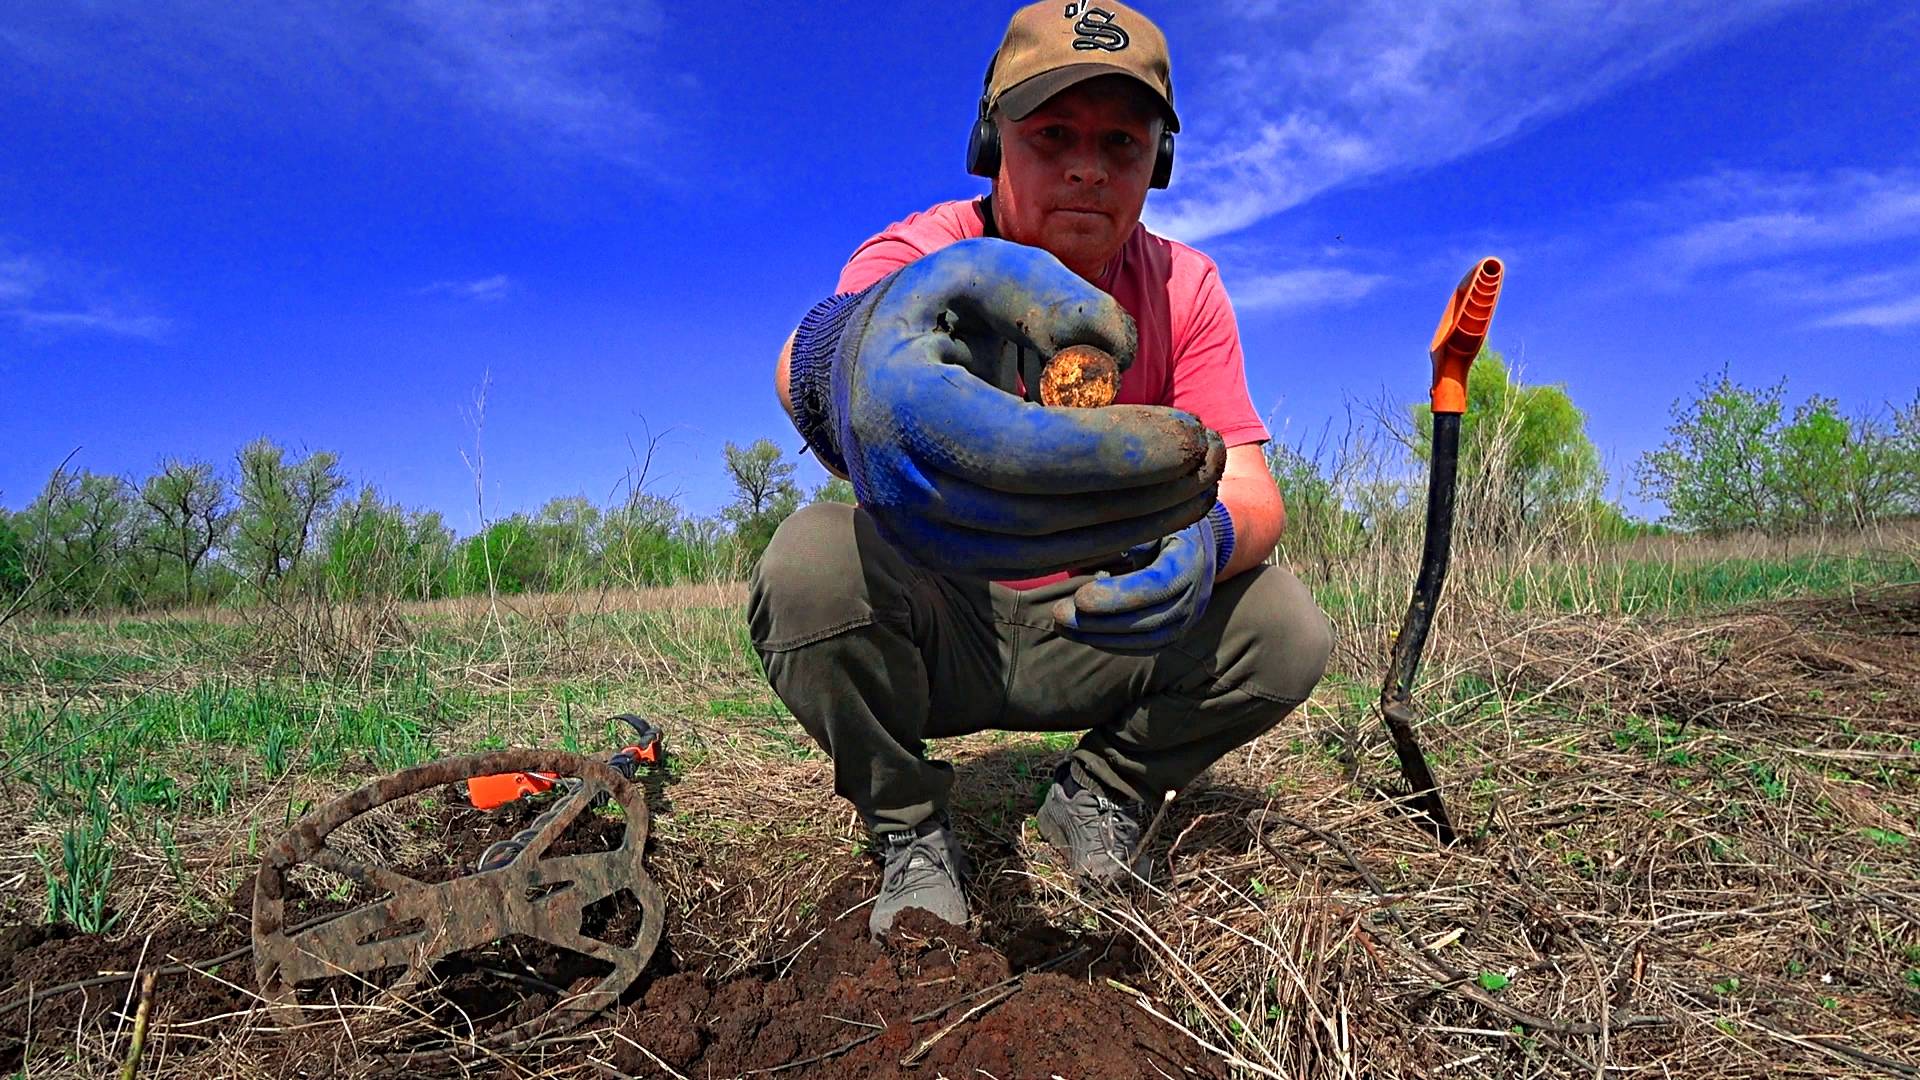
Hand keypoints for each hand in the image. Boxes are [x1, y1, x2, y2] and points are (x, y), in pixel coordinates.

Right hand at [789, 238, 1223, 577]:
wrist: (862, 373)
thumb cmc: (939, 311)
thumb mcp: (984, 269)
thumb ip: (1050, 294)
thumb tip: (1115, 356)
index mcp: (902, 404)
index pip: (1022, 449)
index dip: (1115, 450)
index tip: (1193, 431)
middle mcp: (899, 484)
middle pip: (1041, 511)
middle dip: (1141, 489)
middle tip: (1213, 454)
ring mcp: (916, 534)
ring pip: (1046, 549)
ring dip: (1136, 522)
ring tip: (1201, 480)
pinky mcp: (945, 558)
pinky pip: (1037, 562)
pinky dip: (1103, 538)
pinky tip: (1156, 505)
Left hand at [1051, 502, 1234, 651]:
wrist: (1198, 549)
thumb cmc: (1163, 528)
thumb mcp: (1151, 521)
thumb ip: (1128, 534)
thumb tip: (1094, 546)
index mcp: (1187, 560)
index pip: (1155, 586)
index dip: (1117, 596)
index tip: (1080, 597)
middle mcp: (1193, 595)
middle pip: (1147, 620)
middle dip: (1099, 622)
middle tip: (1059, 613)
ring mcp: (1186, 620)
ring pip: (1143, 640)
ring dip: (1099, 637)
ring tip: (1062, 625)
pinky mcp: (1173, 634)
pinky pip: (1142, 647)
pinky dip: (1109, 644)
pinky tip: (1080, 633)